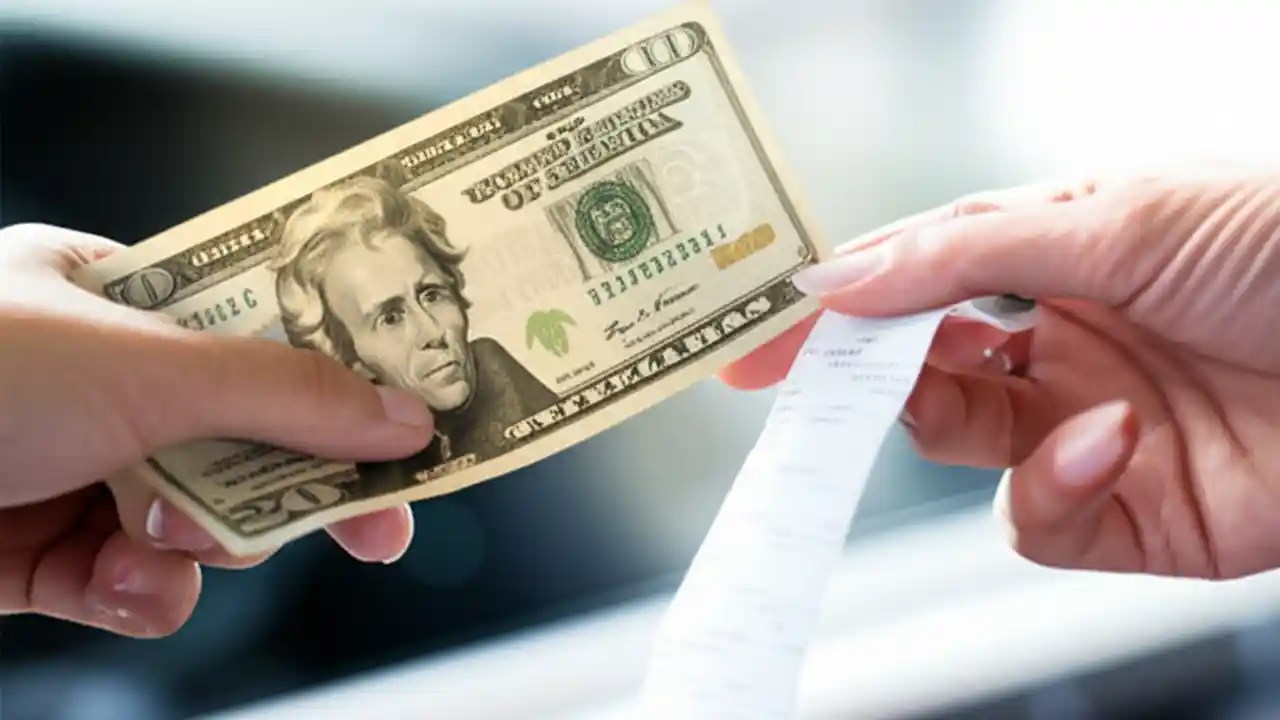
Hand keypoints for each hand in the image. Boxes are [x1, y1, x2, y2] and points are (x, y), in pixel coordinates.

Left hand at [0, 223, 433, 636]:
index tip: (414, 423)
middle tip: (377, 525)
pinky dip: (141, 593)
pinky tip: (123, 585)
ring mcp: (72, 467)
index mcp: (118, 297)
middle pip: (249, 435)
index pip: (265, 331)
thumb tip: (402, 417)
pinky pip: (133, 580)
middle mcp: (100, 380)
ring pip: (199, 519)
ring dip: (204, 544)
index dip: (345, 377)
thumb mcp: (143, 368)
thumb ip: (285, 394)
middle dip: (297, 486)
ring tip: (174, 541)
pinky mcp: (40, 552)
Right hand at [722, 168, 1279, 578]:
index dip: (834, 303)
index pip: (915, 277)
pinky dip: (1057, 486)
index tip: (758, 333)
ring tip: (1005, 395)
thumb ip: (964, 253)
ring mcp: (1087, 426)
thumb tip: (839, 275)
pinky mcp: (1126, 513)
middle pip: (920, 367)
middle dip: (866, 373)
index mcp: (1058, 254)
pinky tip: (1114, 442)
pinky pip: (1037, 517)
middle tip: (810, 383)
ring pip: (962, 445)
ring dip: (963, 422)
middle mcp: (1064, 341)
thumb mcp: (1118, 217)